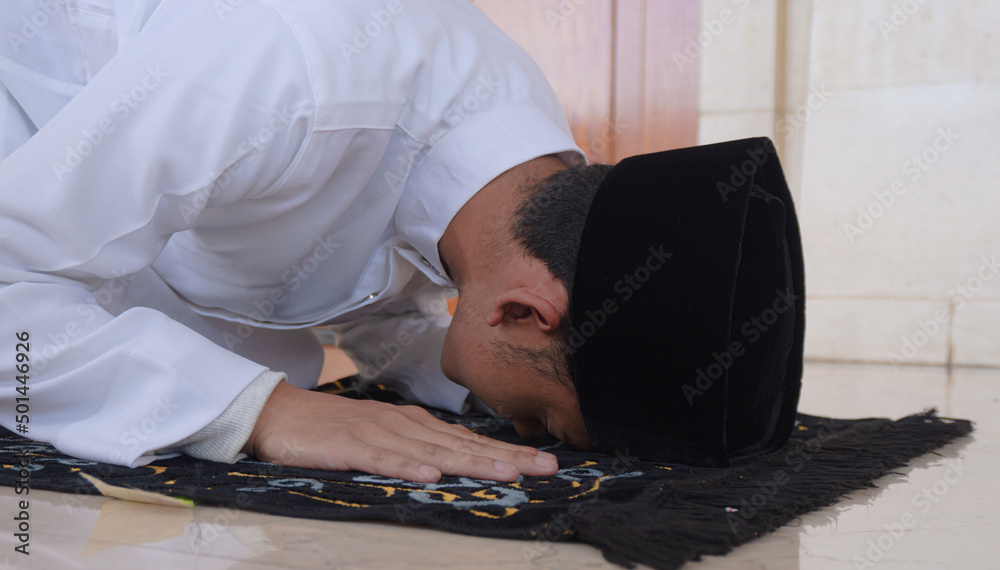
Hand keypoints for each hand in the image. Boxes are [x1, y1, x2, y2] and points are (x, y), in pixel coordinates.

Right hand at [243, 382, 559, 482]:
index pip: (469, 440)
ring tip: (507, 472)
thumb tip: (455, 464)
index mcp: (414, 424)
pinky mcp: (349, 446)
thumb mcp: (384, 435)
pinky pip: (382, 459)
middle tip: (547, 467)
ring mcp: (378, 434)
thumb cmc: (334, 429)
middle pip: (462, 445)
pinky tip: (431, 476)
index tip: (545, 462)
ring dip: (471, 462)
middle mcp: (404, 425)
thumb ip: (417, 447)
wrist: (280, 412)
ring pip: (432, 451)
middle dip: (506, 456)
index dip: (508, 450)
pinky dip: (407, 467)